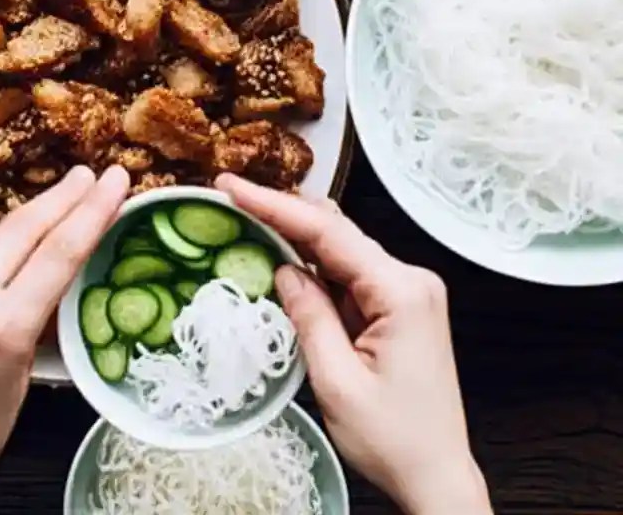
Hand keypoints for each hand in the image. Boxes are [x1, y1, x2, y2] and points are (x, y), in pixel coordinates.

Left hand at [0, 165, 130, 514]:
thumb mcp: (26, 376)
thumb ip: (38, 318)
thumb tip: (56, 272)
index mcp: (1, 329)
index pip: (57, 254)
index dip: (92, 211)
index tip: (114, 181)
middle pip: (21, 230)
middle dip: (62, 197)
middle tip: (91, 173)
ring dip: (28, 217)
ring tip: (61, 197)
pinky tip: (10, 241)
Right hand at [215, 174, 490, 514]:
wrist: (435, 476)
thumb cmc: (392, 439)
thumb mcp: (336, 381)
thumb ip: (308, 316)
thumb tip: (283, 269)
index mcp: (401, 292)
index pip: (328, 234)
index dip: (274, 205)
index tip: (230, 186)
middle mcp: (411, 281)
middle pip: (336, 233)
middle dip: (281, 213)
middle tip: (228, 197)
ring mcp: (408, 295)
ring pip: (341, 253)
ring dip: (294, 240)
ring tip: (243, 221)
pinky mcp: (400, 311)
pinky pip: (349, 278)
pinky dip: (313, 269)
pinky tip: (280, 260)